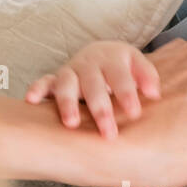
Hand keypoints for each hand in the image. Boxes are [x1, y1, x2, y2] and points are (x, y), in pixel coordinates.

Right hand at [24, 41, 159, 138]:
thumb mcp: (137, 65)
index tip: (133, 113)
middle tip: (108, 133)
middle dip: (100, 109)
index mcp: (113, 59)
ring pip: (66, 84)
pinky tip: (31, 100)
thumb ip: (147, 77)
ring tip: (72, 124)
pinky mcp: (55, 79)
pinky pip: (44, 82)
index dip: (126, 94)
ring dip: (68, 104)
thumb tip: (154, 94)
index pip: (120, 76)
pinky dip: (37, 89)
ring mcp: (71, 71)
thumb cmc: (122, 68)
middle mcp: (90, 64)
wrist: (101, 53)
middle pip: (93, 85)